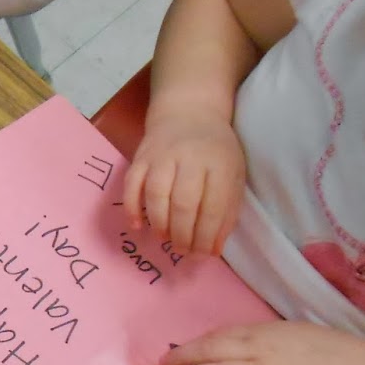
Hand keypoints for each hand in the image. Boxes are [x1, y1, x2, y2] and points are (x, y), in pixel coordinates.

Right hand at [122, 110, 245, 255]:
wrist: (189, 111)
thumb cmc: (215, 149)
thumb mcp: (233, 173)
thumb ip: (227, 209)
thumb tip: (213, 249)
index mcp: (220, 163)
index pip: (213, 206)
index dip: (207, 235)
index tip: (203, 253)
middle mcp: (190, 158)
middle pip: (184, 203)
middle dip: (183, 234)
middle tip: (183, 250)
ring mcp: (162, 156)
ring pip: (157, 195)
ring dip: (160, 224)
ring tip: (165, 239)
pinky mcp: (140, 157)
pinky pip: (131, 185)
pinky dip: (132, 208)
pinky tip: (138, 226)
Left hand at [160, 321, 364, 364]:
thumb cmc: (322, 349)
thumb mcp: (287, 331)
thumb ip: (257, 336)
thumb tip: (225, 344)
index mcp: (261, 332)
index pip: (217, 337)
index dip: (192, 345)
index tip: (174, 350)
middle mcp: (257, 352)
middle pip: (210, 353)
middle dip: (181, 358)